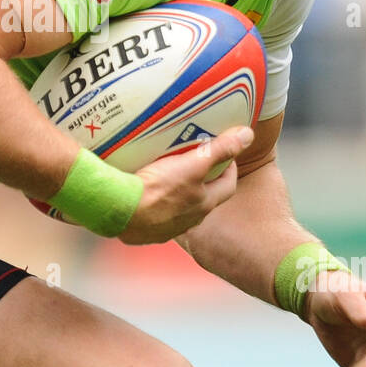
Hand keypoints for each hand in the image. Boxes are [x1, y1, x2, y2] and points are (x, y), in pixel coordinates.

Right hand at [119, 126, 253, 244]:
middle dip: (203, 181)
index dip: (229, 168)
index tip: (225, 155)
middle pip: (204, 198)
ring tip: (168, 174)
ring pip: (179, 209)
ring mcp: (166, 228)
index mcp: (203, 205)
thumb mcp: (192, 165)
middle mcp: (189, 221)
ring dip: (178, 194)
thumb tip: (247, 135)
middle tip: (195, 161)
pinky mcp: (144, 231)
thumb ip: (219, 150)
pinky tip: (143, 192)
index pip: (228, 186)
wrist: (118, 209)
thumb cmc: (157, 189)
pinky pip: (154, 215)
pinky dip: (154, 204)